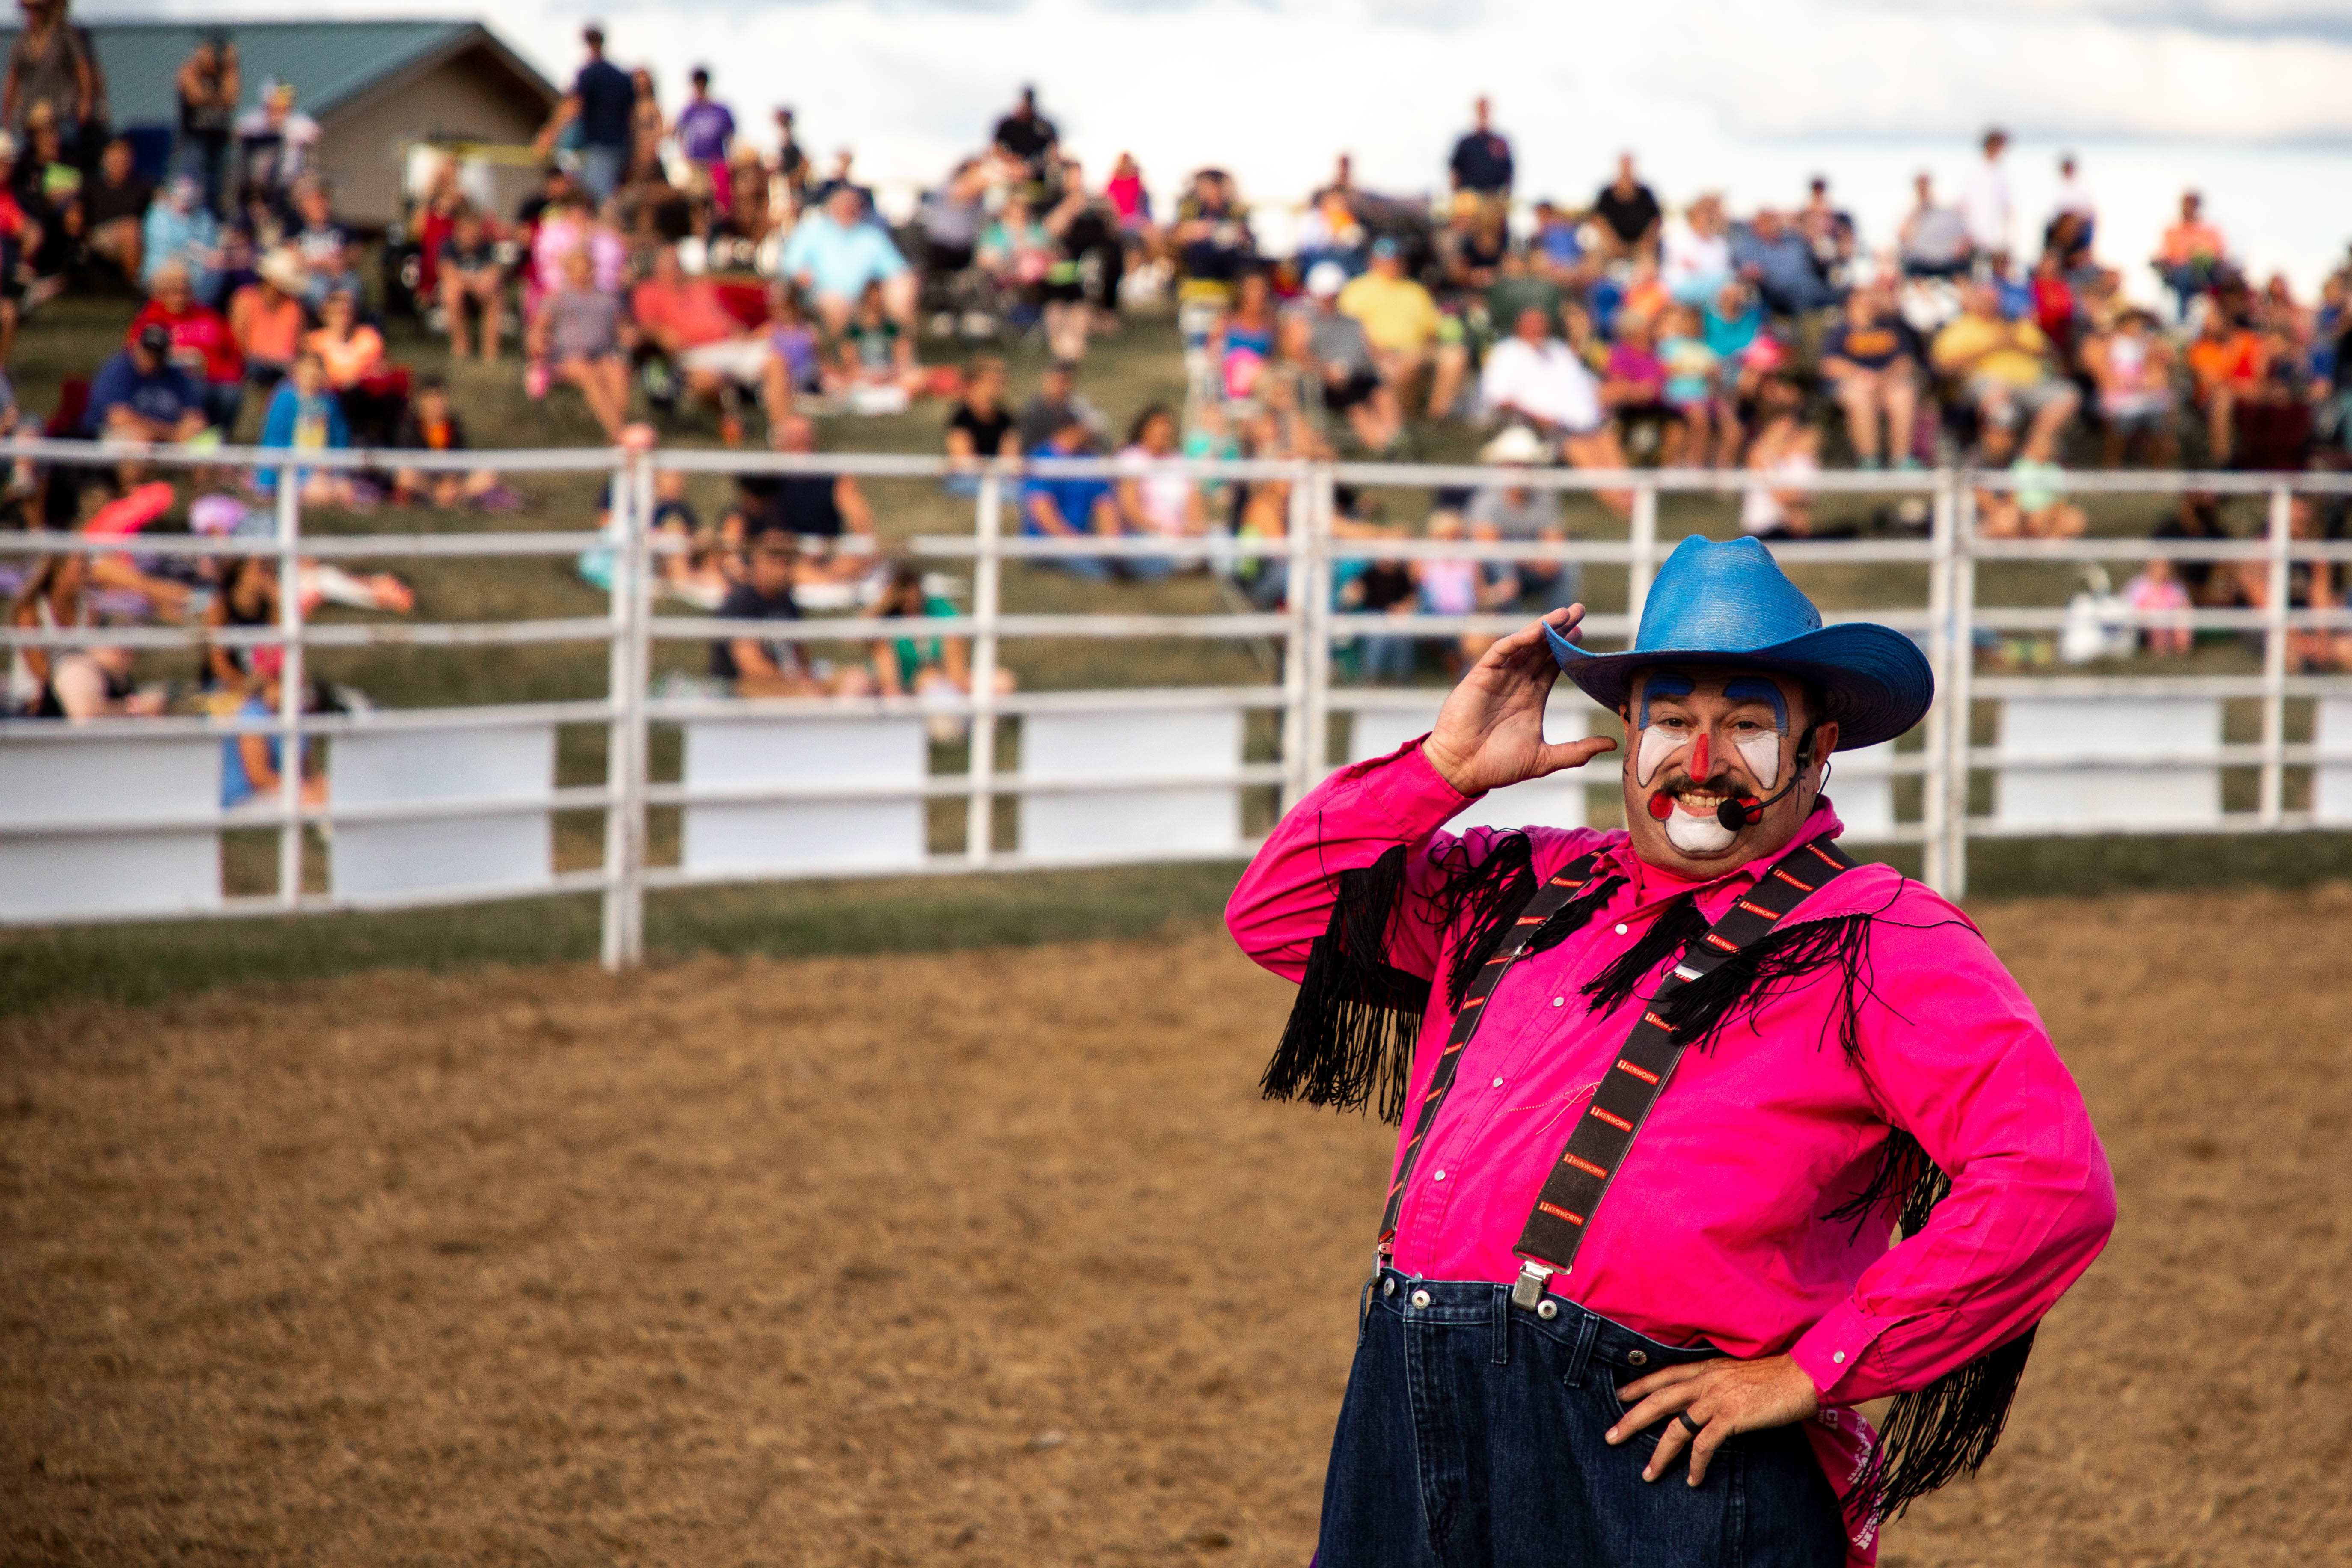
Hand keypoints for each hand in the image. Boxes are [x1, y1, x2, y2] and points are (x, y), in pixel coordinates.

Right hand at [1420, 606, 1615, 794]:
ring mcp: (1499, 677)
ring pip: (1524, 645)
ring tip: (1566, 612)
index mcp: (1531, 697)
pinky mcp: (1481, 675)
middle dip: (1560, 629)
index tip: (1584, 634)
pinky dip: (1520, 639)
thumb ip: (1578, 751)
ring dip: (1544, 627)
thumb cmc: (1498, 766)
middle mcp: (1516, 683)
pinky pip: (1502, 650)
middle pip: (1542, 649)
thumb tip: (1612, 744)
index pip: (1553, 666)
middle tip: (1580, 610)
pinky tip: (1538, 629)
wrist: (1463, 771)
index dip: (1568, 649)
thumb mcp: (1545, 758)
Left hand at [1605, 1353, 1821, 1485]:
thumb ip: (1717, 1383)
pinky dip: (1696, 1465)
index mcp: (1706, 1368)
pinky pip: (1704, 1445)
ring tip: (1648, 1473)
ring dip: (1659, 1453)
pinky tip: (1693, 1479)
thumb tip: (1704, 1401)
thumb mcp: (1738, 1373)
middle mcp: (1706, 1380)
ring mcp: (1717, 1398)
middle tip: (1611, 1436)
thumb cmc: (1776, 1377)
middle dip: (1631, 1419)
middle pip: (1658, 1400)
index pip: (1664, 1376)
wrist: (1805, 1375)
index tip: (1619, 1395)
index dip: (1640, 1385)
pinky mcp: (1732, 1416)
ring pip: (1675, 1427)